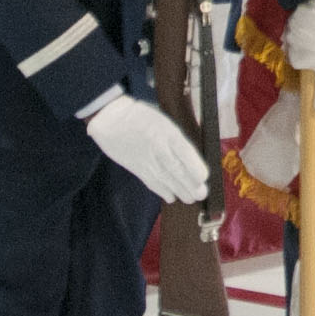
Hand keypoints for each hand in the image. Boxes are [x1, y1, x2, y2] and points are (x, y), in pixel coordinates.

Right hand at [84, 94, 210, 206]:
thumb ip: (175, 138)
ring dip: (179, 191)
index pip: (185, 152)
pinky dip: (162, 191)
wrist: (111, 119)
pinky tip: (171, 197)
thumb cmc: (140, 116)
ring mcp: (146, 159)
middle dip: (190, 184)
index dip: (195, 167)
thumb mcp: (163, 120)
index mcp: (167, 132)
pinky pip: (151, 182)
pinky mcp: (136, 167)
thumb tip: (190, 158)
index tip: (204, 177)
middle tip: (201, 194)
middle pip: (176, 169)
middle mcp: (158, 147)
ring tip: (190, 198)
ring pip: (166, 179)